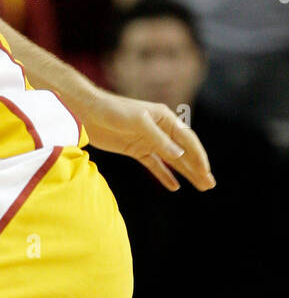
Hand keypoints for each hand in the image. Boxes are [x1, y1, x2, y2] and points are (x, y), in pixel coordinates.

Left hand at [85, 90, 214, 191]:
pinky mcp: (136, 149)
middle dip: (197, 168)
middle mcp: (160, 130)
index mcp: (165, 119)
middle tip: (210, 184)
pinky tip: (175, 186)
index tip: (206, 171)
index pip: (187, 140)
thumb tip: (180, 154)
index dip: (198, 156)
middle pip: (183, 152)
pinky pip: (155, 165)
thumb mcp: (138, 123)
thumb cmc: (114, 111)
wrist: (87, 112)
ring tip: (201, 186)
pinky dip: (164, 175)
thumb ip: (158, 139)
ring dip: (186, 173)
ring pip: (172, 160)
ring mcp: (148, 141)